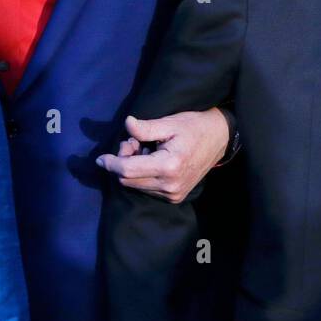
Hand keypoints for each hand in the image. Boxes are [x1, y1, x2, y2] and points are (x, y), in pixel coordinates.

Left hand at [96, 110, 229, 204]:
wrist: (220, 138)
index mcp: (168, 166)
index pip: (127, 170)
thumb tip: (126, 124)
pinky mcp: (175, 197)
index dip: (111, 163)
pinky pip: (147, 190)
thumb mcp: (170, 123)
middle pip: (128, 180)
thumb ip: (145, 128)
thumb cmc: (195, 127)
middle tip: (133, 143)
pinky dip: (143, 176)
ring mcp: (173, 193)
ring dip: (132, 170)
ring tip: (145, 150)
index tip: (100, 158)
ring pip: (136, 186)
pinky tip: (153, 162)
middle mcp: (170, 185)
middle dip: (122, 162)